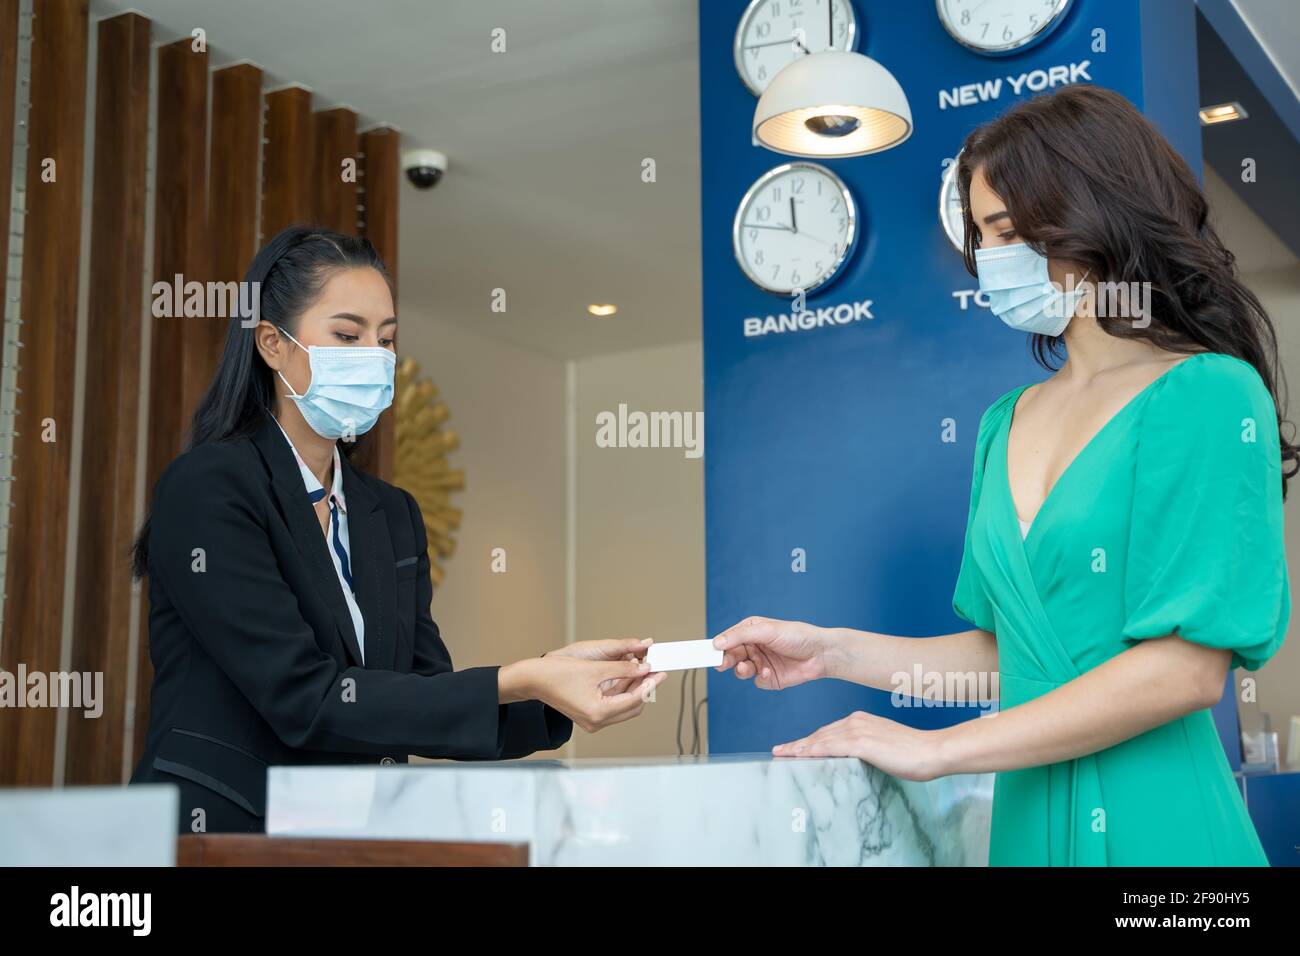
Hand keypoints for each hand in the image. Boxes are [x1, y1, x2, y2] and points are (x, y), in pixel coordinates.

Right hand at [502, 655, 666, 733]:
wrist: (533, 680)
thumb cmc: (557, 674)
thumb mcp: (595, 668)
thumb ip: (623, 669)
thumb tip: (645, 668)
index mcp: (599, 713)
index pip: (635, 700)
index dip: (650, 684)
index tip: (661, 672)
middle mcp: (597, 722)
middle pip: (632, 706)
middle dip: (645, 688)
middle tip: (655, 670)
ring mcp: (593, 720)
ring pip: (624, 706)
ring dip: (634, 689)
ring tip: (643, 670)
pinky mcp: (589, 715)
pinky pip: (613, 705)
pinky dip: (622, 692)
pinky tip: (628, 676)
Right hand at [711, 616, 830, 689]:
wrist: (821, 654)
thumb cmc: (798, 635)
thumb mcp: (766, 630)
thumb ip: (740, 636)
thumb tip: (717, 642)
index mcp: (751, 631)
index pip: (728, 638)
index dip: (717, 645)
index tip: (707, 652)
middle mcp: (754, 646)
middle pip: (731, 655)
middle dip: (726, 659)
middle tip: (721, 663)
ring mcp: (761, 662)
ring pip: (740, 669)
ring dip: (741, 669)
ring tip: (745, 668)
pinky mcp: (769, 678)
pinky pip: (756, 681)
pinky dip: (759, 677)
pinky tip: (769, 671)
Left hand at [773, 711, 948, 781]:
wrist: (931, 750)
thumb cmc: (912, 753)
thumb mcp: (882, 749)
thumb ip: (864, 750)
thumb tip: (850, 761)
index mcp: (860, 720)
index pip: (827, 732)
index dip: (809, 740)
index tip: (793, 747)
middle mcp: (856, 721)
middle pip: (819, 735)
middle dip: (798, 744)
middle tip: (779, 751)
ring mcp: (857, 730)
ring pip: (820, 740)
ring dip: (799, 748)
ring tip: (781, 755)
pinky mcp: (861, 743)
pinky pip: (829, 747)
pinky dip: (812, 751)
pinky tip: (799, 756)